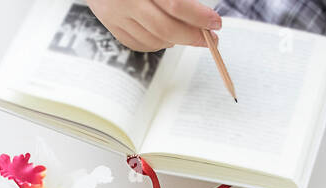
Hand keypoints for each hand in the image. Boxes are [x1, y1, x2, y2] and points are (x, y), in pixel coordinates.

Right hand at [87, 0, 220, 52]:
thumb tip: (200, 10)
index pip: (175, 4)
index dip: (198, 17)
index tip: (215, 22)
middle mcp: (126, 0)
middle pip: (165, 28)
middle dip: (192, 36)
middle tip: (209, 38)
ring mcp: (116, 14)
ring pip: (152, 40)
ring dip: (176, 41)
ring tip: (189, 34)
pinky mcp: (109, 24)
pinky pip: (137, 44)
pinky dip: (156, 44)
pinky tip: (167, 38)